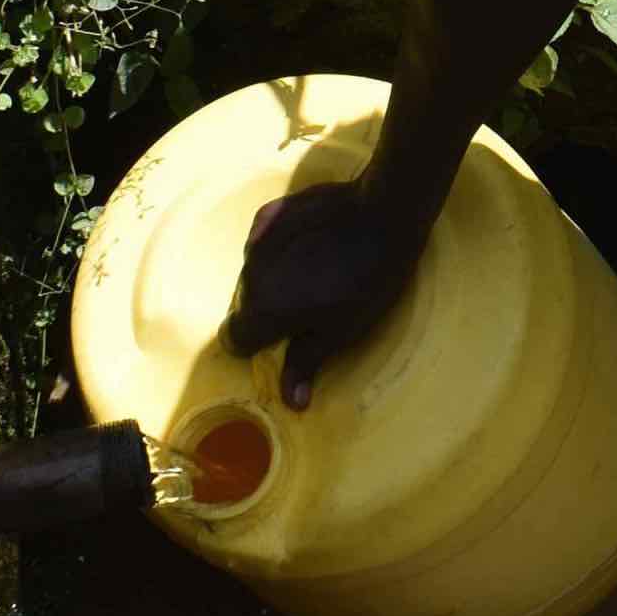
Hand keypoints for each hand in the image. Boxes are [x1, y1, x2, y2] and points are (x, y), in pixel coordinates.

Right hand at [220, 171, 440, 405]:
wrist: (382, 213)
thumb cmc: (366, 281)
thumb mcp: (341, 330)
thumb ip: (306, 362)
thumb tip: (291, 402)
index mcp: (263, 310)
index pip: (233, 339)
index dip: (253, 344)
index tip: (279, 340)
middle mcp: (250, 276)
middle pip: (246, 305)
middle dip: (269, 310)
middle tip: (310, 305)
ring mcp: (257, 240)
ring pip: (255, 273)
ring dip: (274, 278)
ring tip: (316, 271)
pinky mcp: (269, 214)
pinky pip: (264, 241)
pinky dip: (279, 248)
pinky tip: (311, 243)